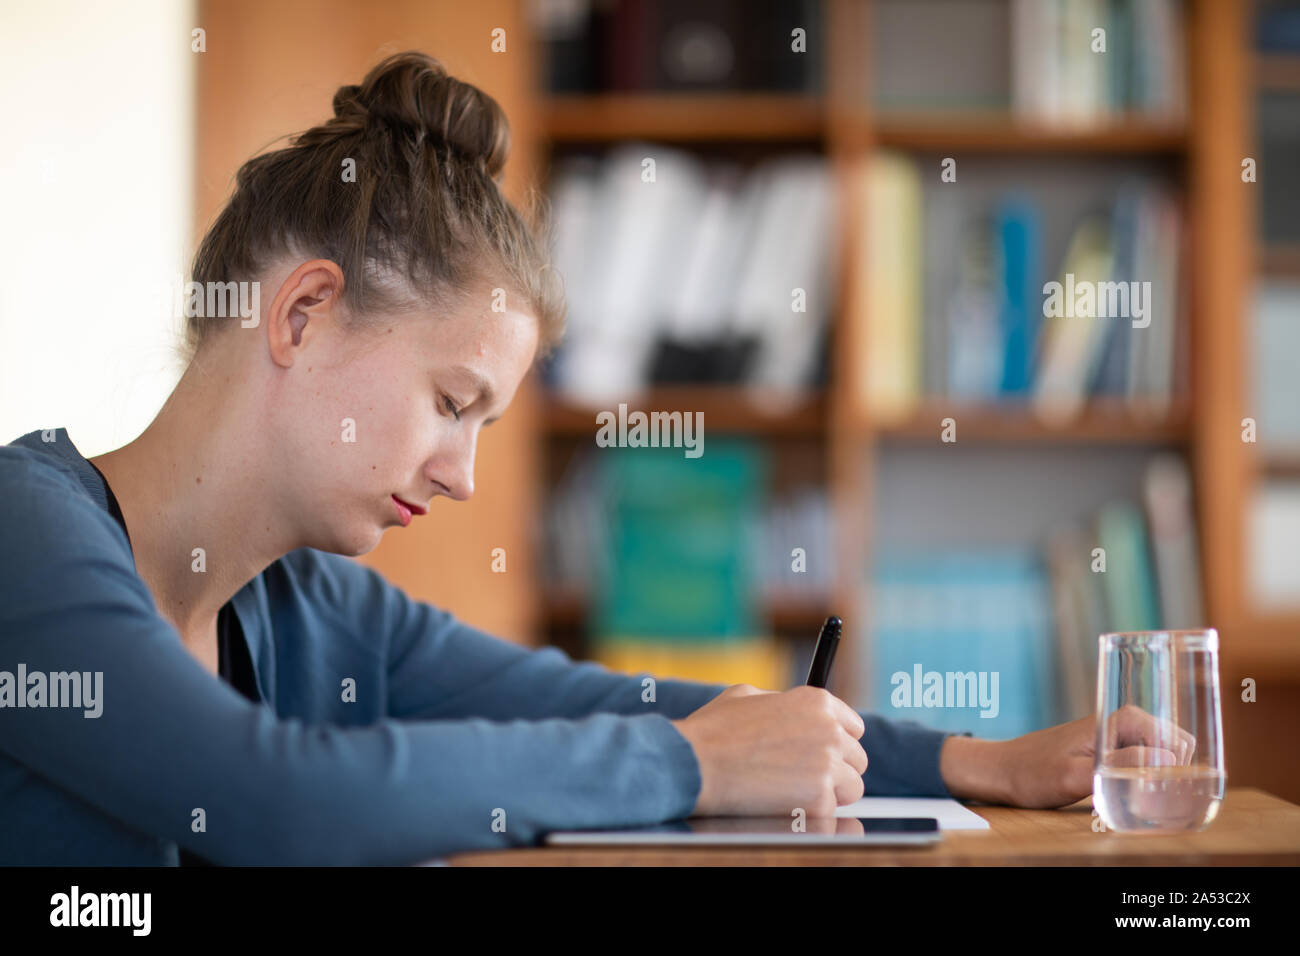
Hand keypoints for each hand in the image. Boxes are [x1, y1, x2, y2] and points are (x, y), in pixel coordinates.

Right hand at [672, 684, 867, 817]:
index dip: (838, 742)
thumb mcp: (748, 696)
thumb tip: (790, 713)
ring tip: (795, 793)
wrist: (695, 762)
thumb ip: (781, 702)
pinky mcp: (819, 799)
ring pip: (851, 788)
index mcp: (817, 702)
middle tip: (804, 777)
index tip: (825, 752)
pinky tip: (784, 805)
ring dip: (829, 793)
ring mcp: (828, 765)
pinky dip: (810, 814)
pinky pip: (830, 813)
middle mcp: (830, 730)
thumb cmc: (713, 730)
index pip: (854, 726)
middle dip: (836, 769)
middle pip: (857, 759)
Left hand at [944, 705, 1194, 808]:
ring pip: (1161, 754)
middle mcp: (1121, 722)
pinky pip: (1144, 759)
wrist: (1003, 770)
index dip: (1176, 766)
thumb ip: (1119, 766)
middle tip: (1151, 795)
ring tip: (1140, 795)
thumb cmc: (1033, 772)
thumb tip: (1163, 759)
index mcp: (1118, 721)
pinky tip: (1132, 792)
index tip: (1160, 789)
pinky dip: (1146, 775)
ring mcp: (1116, 735)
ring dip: (1160, 774)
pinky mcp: (1109, 749)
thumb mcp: (1075, 775)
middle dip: (1174, 769)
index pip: (1174, 739)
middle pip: (1175, 745)